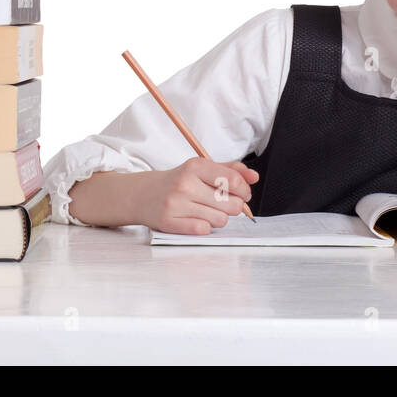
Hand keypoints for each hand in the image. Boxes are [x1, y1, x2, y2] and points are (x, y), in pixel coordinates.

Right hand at [137, 158, 258, 234]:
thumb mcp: (202, 169)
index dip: (244, 190)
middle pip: (231, 204)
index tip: (242, 193)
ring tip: (207, 211)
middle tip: (224, 204)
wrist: (143, 194)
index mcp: (195, 166)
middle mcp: (185, 184)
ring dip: (219, 218)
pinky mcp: (169, 222)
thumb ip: (230, 170)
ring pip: (220, 219)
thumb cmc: (177, 182)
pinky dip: (205, 227)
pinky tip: (197, 219)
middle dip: (234, 206)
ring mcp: (176, 204)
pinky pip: (203, 230)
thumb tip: (254, 177)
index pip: (233, 181)